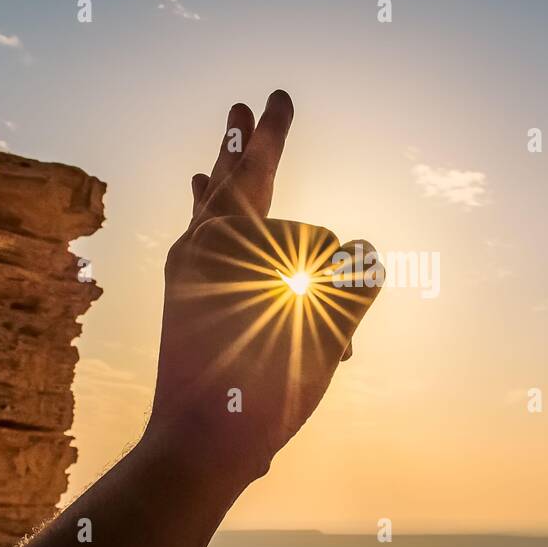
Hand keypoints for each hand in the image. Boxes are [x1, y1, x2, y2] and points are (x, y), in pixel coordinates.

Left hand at [148, 91, 381, 485]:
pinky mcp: (184, 302)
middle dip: (245, 145)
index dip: (276, 146)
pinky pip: (202, 245)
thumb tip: (363, 258)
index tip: (276, 100)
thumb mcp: (322, 335)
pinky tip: (208, 219)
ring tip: (219, 148)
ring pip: (211, 213)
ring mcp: (186, 276)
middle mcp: (197, 250)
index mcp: (226, 245)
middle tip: (247, 106)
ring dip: (224, 179)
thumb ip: (350, 285)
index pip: (261, 181)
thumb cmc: (259, 389)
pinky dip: (211, 224)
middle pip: (227, 182)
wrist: (196, 446)